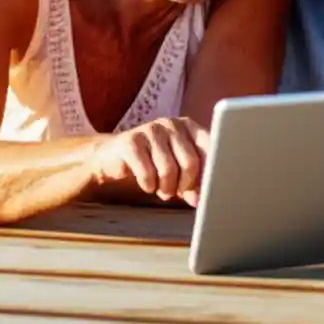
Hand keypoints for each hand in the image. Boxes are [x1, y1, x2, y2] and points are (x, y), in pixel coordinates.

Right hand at [87, 118, 208, 206]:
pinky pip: (147, 173)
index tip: (209, 191)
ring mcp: (150, 130)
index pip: (210, 147)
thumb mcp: (177, 169)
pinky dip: (149, 185)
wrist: (112, 156)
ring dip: (167, 189)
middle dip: (185, 185)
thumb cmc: (153, 163)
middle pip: (190, 162)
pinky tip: (147, 185)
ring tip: (162, 191)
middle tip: (177, 193)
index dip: (211, 173)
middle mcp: (171, 124)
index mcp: (189, 126)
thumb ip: (194, 180)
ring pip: (168, 170)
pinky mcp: (131, 142)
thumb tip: (203, 199)